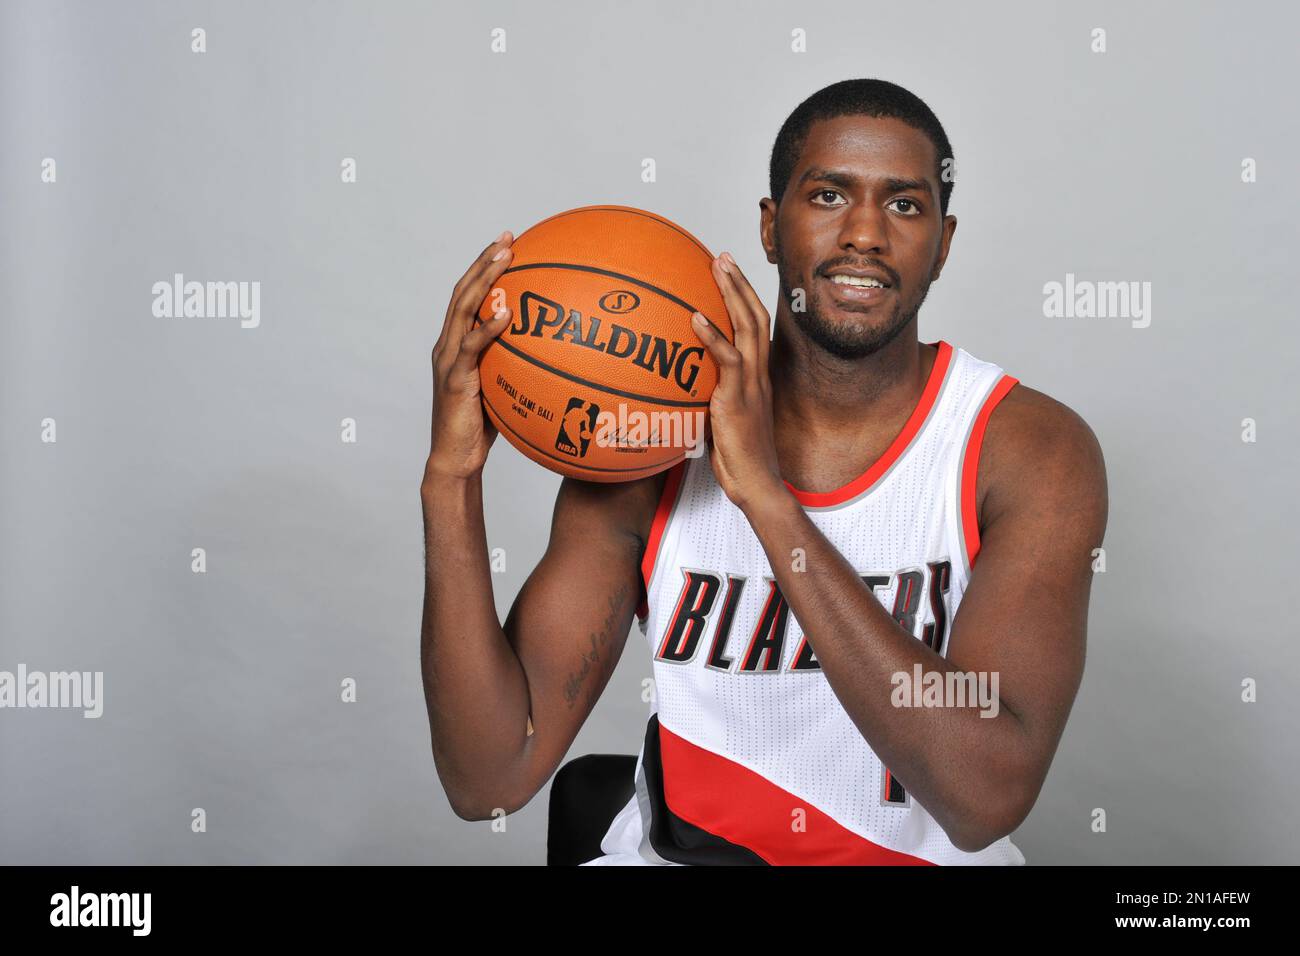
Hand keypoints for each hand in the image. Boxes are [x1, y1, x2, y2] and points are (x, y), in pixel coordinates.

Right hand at [424, 230, 515, 482]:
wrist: (456, 459)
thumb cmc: (482, 428)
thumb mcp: (503, 387)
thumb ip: (518, 365)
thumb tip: (557, 352)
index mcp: (456, 344)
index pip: (467, 296)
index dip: (483, 268)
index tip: (506, 244)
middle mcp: (447, 345)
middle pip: (462, 292)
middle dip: (484, 261)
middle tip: (507, 238)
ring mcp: (448, 361)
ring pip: (462, 309)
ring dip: (484, 280)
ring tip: (505, 259)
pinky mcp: (454, 379)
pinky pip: (472, 347)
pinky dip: (487, 327)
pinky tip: (506, 312)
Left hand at [691, 251, 789, 513]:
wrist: (756, 485)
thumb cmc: (737, 461)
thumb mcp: (721, 422)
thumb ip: (708, 400)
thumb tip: (680, 391)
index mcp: (757, 377)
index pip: (756, 328)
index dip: (745, 299)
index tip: (729, 275)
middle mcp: (759, 374)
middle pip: (756, 316)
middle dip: (739, 283)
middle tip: (723, 257)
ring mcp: (751, 385)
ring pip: (748, 328)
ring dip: (732, 294)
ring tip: (716, 268)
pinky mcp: (737, 399)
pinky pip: (727, 360)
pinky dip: (712, 336)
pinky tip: (694, 317)